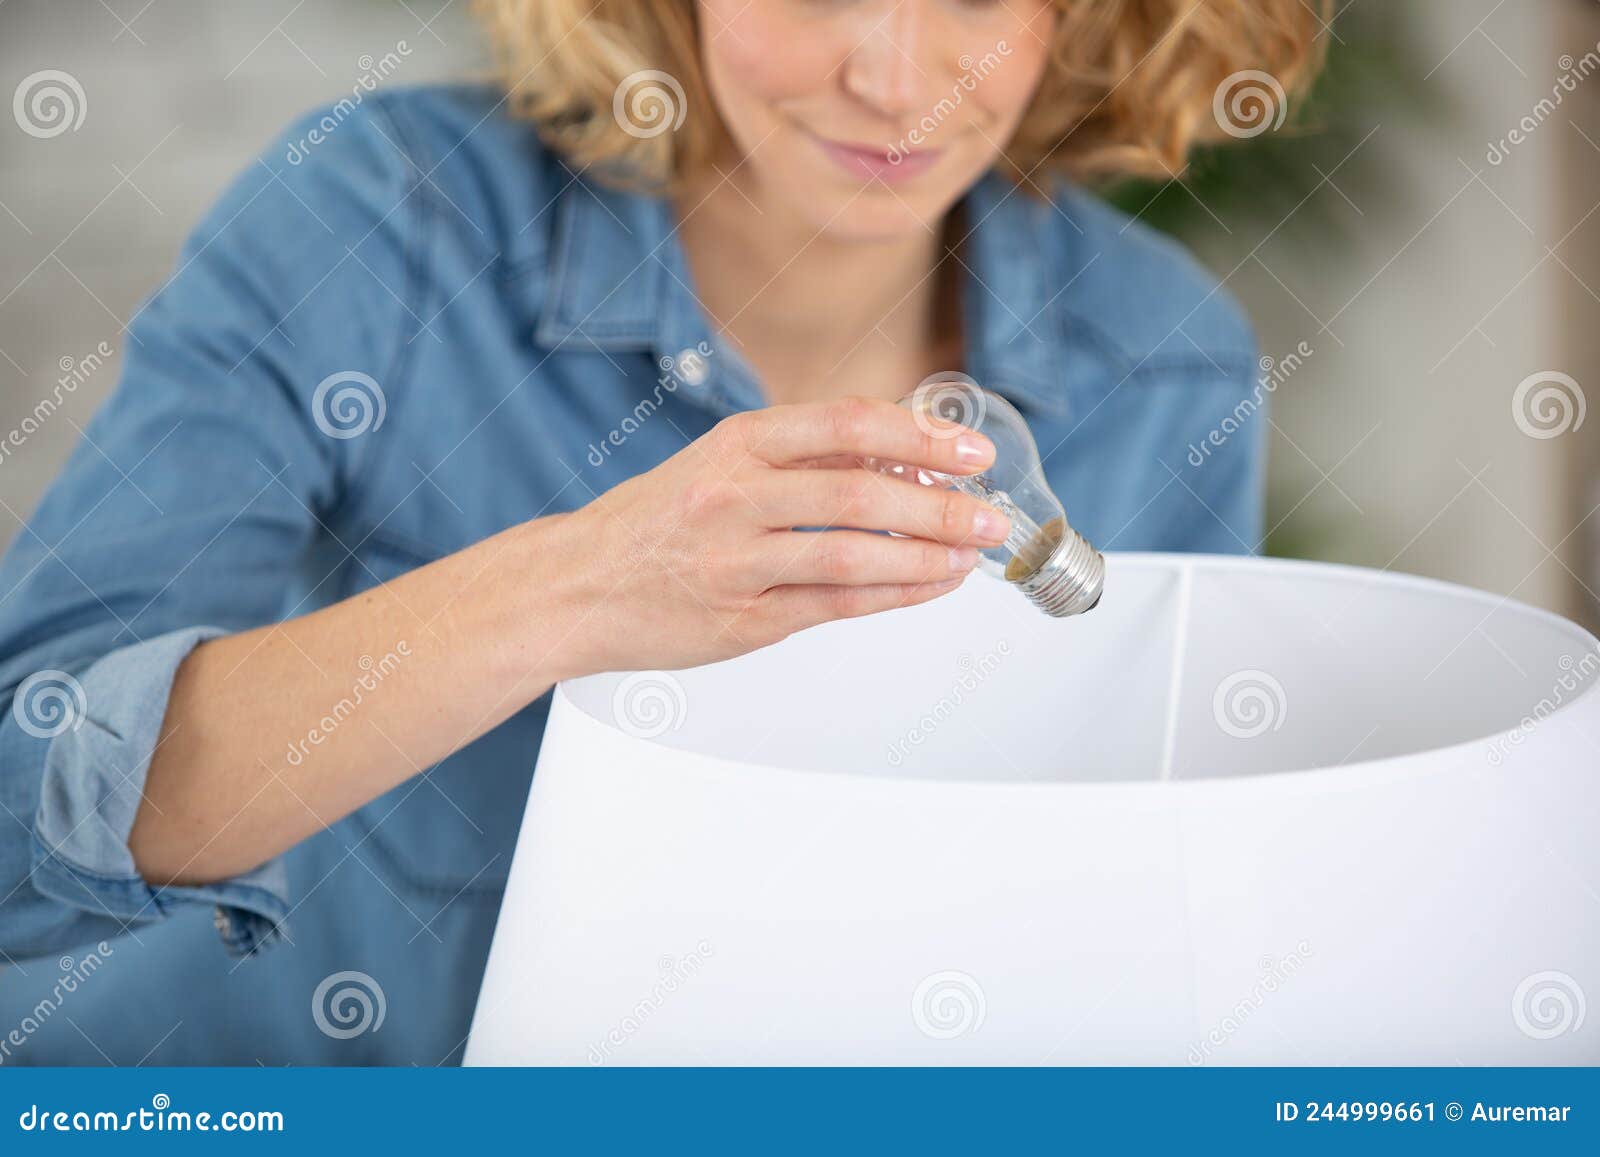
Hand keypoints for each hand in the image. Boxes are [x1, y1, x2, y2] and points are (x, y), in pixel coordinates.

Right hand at [554, 397, 1010, 673]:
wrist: (575, 585)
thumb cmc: (655, 523)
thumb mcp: (717, 463)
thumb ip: (798, 458)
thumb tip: (902, 454)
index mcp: (735, 444)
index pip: (845, 424)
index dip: (919, 435)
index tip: (970, 450)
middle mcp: (734, 497)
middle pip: (859, 493)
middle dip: (939, 504)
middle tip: (989, 512)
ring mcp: (736, 562)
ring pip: (852, 555)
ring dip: (926, 555)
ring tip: (971, 553)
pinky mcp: (742, 620)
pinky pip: (834, 606)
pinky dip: (894, 595)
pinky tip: (930, 585)